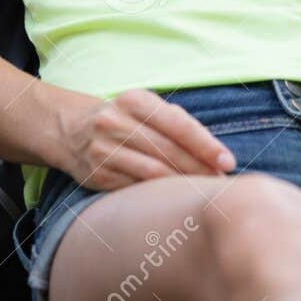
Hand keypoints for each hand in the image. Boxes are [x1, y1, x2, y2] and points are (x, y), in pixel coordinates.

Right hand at [50, 86, 236, 192]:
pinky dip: (160, 195)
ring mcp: (104, 150)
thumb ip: (179, 125)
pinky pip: (136, 188)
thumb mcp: (148, 109)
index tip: (227, 162)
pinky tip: (176, 199)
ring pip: (153, 173)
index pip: (178, 124)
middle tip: (221, 182)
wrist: (72, 130)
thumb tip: (217, 156)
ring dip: (183, 184)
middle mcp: (115, 122)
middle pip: (167, 150)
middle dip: (199, 168)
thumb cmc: (126, 119)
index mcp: (134, 100)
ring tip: (204, 192)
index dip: (205, 145)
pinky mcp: (98, 175)